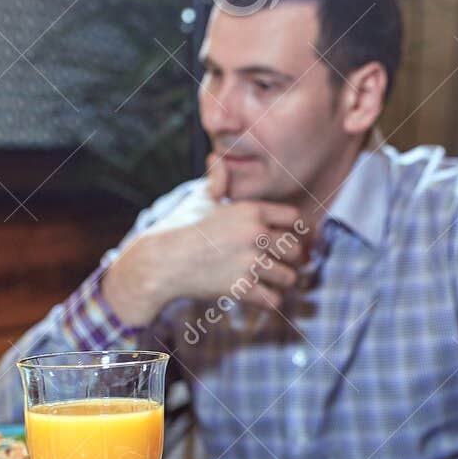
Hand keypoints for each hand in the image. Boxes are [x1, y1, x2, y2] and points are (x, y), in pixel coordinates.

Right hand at [101, 156, 309, 322]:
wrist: (160, 260)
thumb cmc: (179, 228)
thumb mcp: (200, 199)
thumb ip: (216, 180)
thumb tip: (216, 158)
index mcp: (251, 211)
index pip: (295, 219)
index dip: (293, 230)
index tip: (285, 238)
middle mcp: (254, 234)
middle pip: (296, 251)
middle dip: (290, 259)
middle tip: (279, 263)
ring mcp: (249, 262)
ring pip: (289, 278)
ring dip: (281, 281)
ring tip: (271, 281)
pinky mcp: (240, 288)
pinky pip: (274, 299)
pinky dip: (270, 300)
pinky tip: (261, 295)